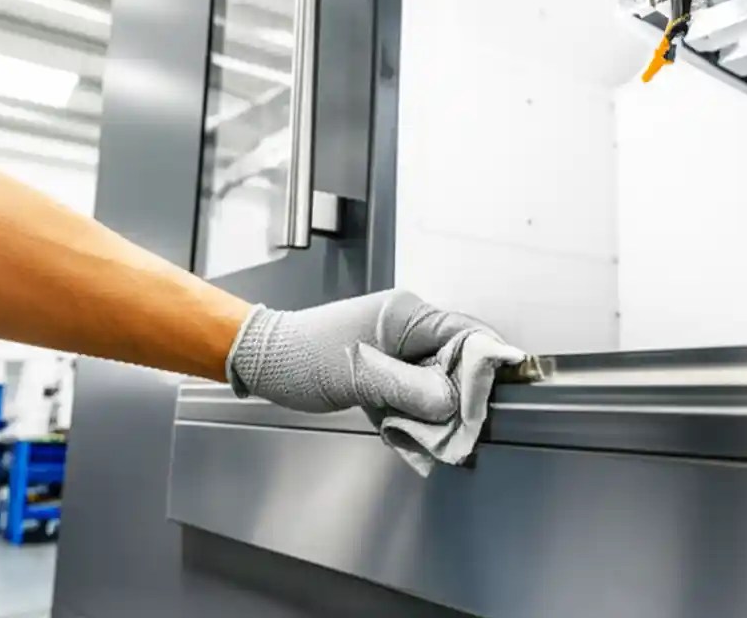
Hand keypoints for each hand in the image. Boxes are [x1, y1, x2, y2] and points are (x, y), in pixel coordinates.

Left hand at [226, 290, 498, 420]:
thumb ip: (411, 388)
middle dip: (459, 396)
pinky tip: (405, 427)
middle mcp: (410, 325)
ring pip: (441, 378)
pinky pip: (419, 387)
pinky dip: (417, 410)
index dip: (483, 369)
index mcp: (408, 314)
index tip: (482, 405)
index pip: (468, 335)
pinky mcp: (390, 364)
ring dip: (436, 408)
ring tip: (424, 432)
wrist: (263, 361)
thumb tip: (453, 403)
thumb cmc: (300, 358)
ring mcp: (400, 345)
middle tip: (454, 429)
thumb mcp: (359, 376)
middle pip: (459, 360)